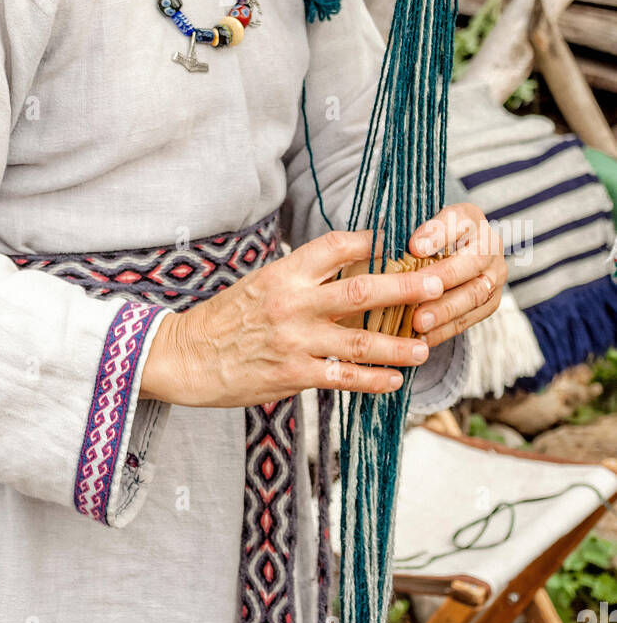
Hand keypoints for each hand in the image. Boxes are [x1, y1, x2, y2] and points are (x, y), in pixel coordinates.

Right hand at [140, 227, 447, 407]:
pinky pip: (342, 378)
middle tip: (438, 283)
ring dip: (399, 345)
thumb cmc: (225, 319)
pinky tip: (395, 382)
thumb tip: (348, 268)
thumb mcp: (260, 284)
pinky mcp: (292, 375)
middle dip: (403, 288)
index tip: (399, 241)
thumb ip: (301, 278)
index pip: (335, 246)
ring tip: (427, 346)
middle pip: (359, 292)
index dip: (371, 241)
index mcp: (283, 272)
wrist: (185, 356)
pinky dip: (373, 380)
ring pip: (360, 342)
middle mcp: (292, 303)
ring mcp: (294, 341)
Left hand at [407, 202, 506, 348]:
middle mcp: (490, 244)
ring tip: (418, 322)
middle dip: (443, 278)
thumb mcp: (417, 227)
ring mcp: (494, 275)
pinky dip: (446, 329)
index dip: (437, 234)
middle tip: (416, 293)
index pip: (457, 221)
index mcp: (470, 217)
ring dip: (445, 310)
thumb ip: (409, 233)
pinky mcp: (491, 302)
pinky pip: (470, 318)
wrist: (449, 255)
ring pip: (474, 294)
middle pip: (472, 261)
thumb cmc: (423, 239)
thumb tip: (395, 246)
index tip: (413, 247)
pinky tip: (423, 338)